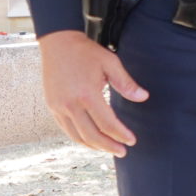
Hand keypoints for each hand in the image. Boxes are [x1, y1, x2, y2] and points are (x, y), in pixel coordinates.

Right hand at [38, 30, 147, 156]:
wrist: (58, 43)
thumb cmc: (86, 52)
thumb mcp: (110, 63)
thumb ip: (126, 82)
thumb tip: (143, 97)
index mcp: (87, 94)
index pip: (107, 123)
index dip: (121, 135)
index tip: (132, 140)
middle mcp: (70, 104)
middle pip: (91, 135)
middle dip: (109, 146)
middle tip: (123, 152)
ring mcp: (58, 107)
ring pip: (77, 136)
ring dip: (94, 146)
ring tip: (108, 148)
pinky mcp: (52, 106)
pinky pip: (66, 129)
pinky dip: (80, 138)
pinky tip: (91, 139)